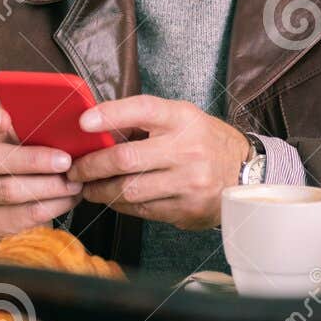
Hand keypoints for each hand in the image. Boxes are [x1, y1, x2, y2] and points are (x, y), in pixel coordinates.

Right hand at [0, 106, 82, 239]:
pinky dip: (52, 207)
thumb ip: (36, 130)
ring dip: (48, 187)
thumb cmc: (25, 163)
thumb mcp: (24, 143)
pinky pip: (23, 216)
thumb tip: (73, 118)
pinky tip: (69, 200)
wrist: (9, 206)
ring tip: (74, 184)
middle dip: (33, 160)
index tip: (4, 119)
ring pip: (10, 191)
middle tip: (65, 161)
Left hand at [65, 95, 248, 229]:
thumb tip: (94, 128)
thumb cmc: (202, 140)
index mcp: (182, 118)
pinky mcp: (187, 209)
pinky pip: (142, 210)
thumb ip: (143, 120)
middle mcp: (188, 149)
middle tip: (74, 170)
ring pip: (130, 189)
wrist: (246, 173)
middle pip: (127, 158)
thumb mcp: (180, 118)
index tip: (83, 122)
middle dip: (92, 166)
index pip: (143, 110)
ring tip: (87, 187)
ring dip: (101, 190)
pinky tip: (112, 198)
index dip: (111, 114)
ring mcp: (189, 182)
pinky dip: (120, 205)